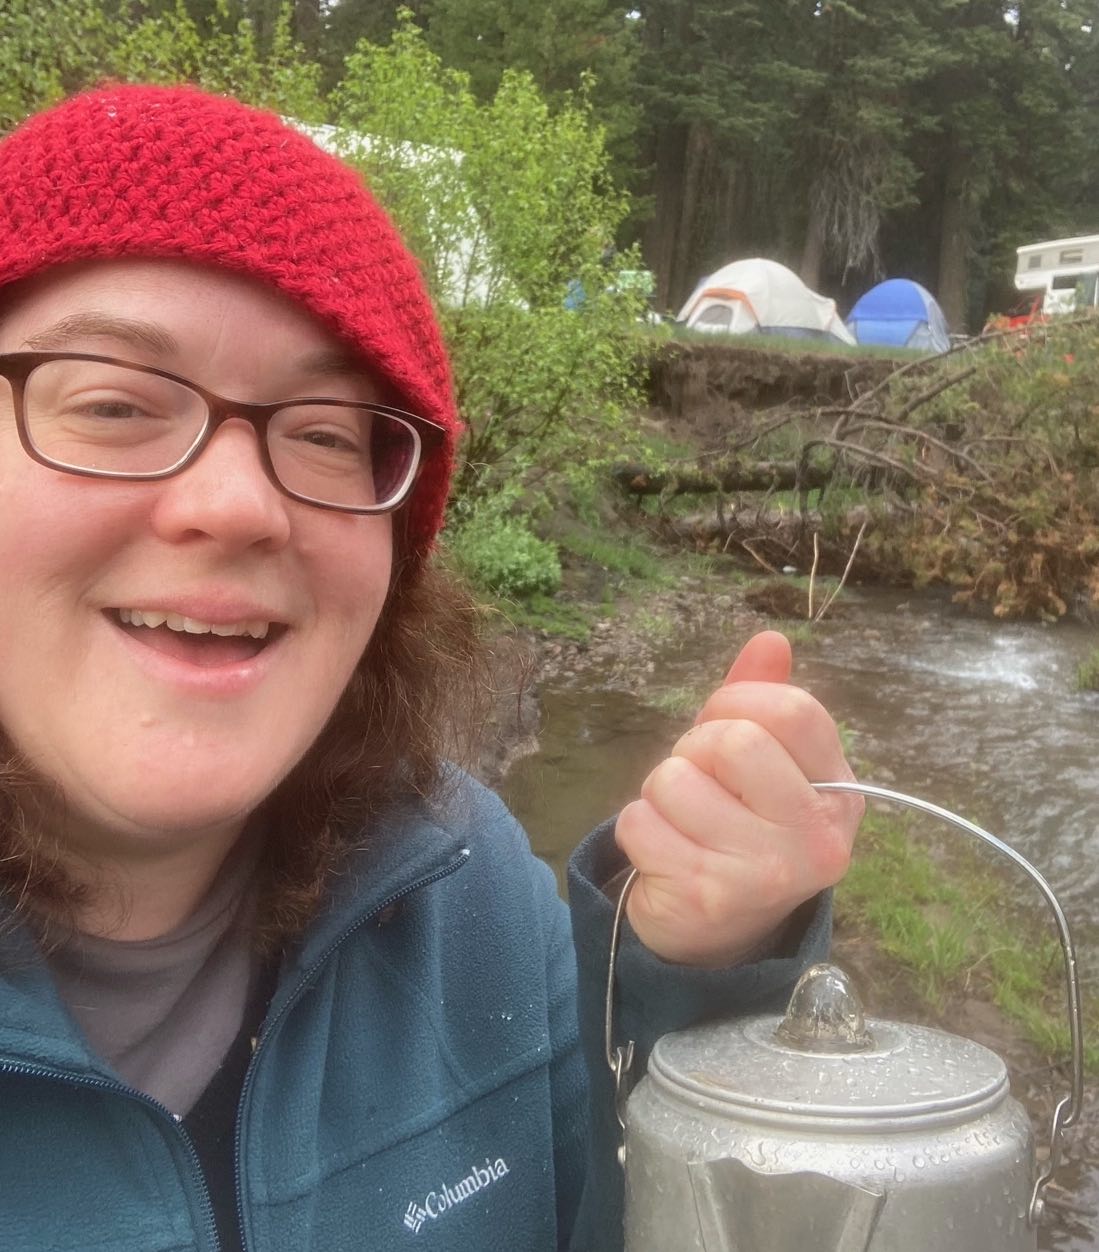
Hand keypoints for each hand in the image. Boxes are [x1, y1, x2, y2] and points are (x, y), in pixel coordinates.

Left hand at [613, 630, 861, 966]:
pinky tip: (665, 855)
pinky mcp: (708, 896)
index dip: (738, 701)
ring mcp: (766, 872)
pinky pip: (639, 823)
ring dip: (659, 793)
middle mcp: (817, 837)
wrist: (717, 932)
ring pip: (673, 780)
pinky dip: (637, 831)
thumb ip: (763, 698)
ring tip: (682, 822)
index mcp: (840, 793)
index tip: (722, 724)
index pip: (793, 709)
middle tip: (699, 782)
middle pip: (733, 740)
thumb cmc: (738, 825)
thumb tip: (770, 639)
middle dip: (694, 750)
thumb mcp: (762, 762)